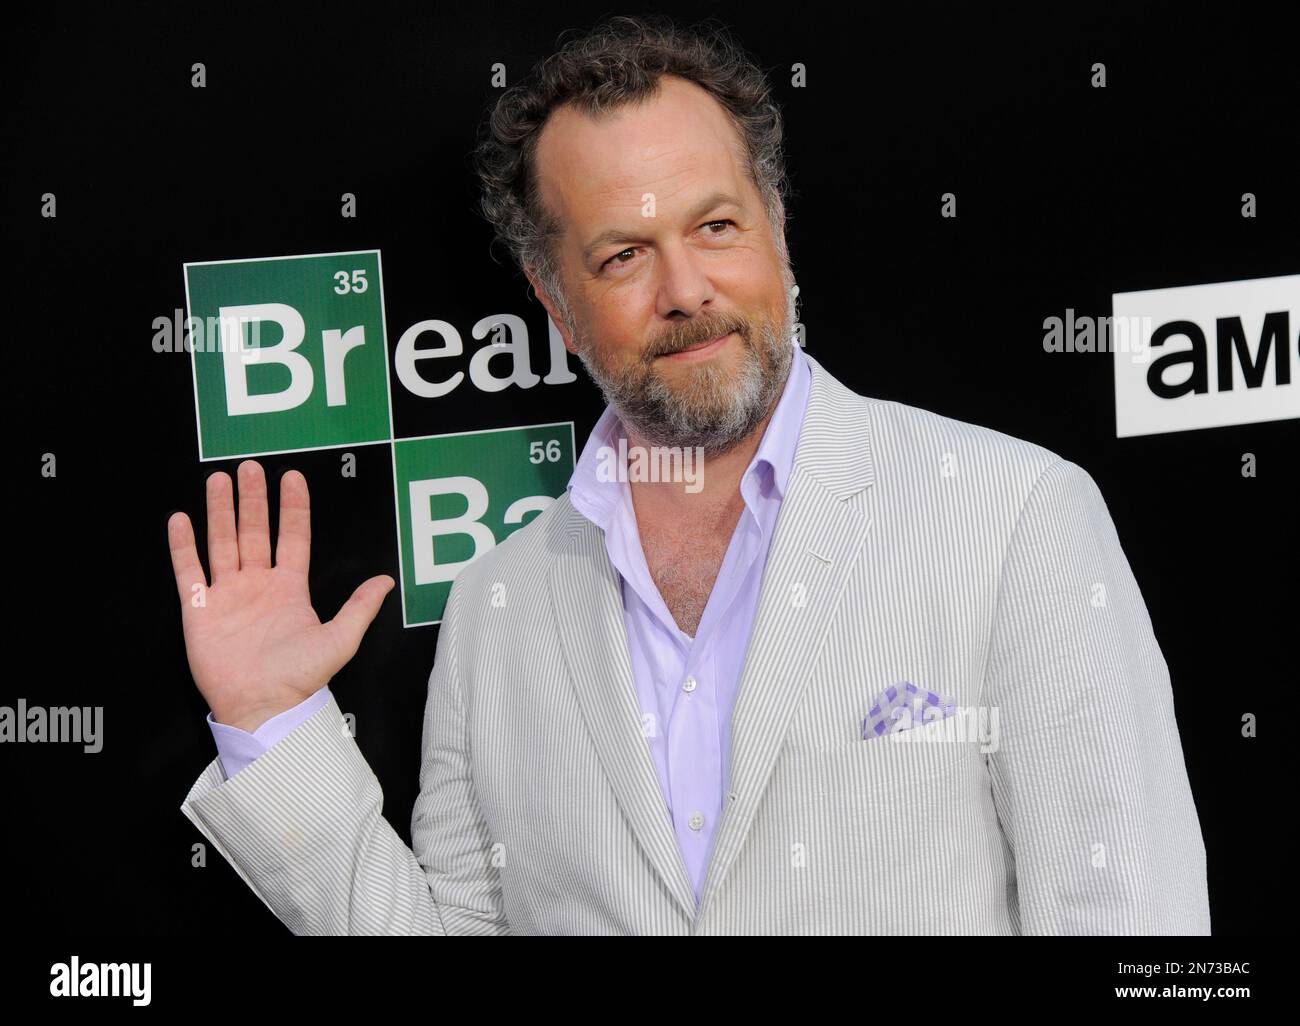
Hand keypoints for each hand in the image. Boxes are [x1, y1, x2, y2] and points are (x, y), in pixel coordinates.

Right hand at [167, 460, 393, 731]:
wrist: (263, 706)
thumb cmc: (301, 677)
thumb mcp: (340, 639)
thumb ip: (360, 607)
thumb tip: (387, 580)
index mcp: (290, 588)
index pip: (292, 537)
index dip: (292, 508)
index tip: (292, 477)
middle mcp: (257, 585)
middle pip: (254, 532)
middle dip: (252, 500)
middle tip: (250, 467)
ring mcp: (228, 595)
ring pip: (222, 542)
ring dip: (220, 511)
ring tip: (219, 479)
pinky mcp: (200, 609)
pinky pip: (189, 571)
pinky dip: (183, 546)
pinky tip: (181, 519)